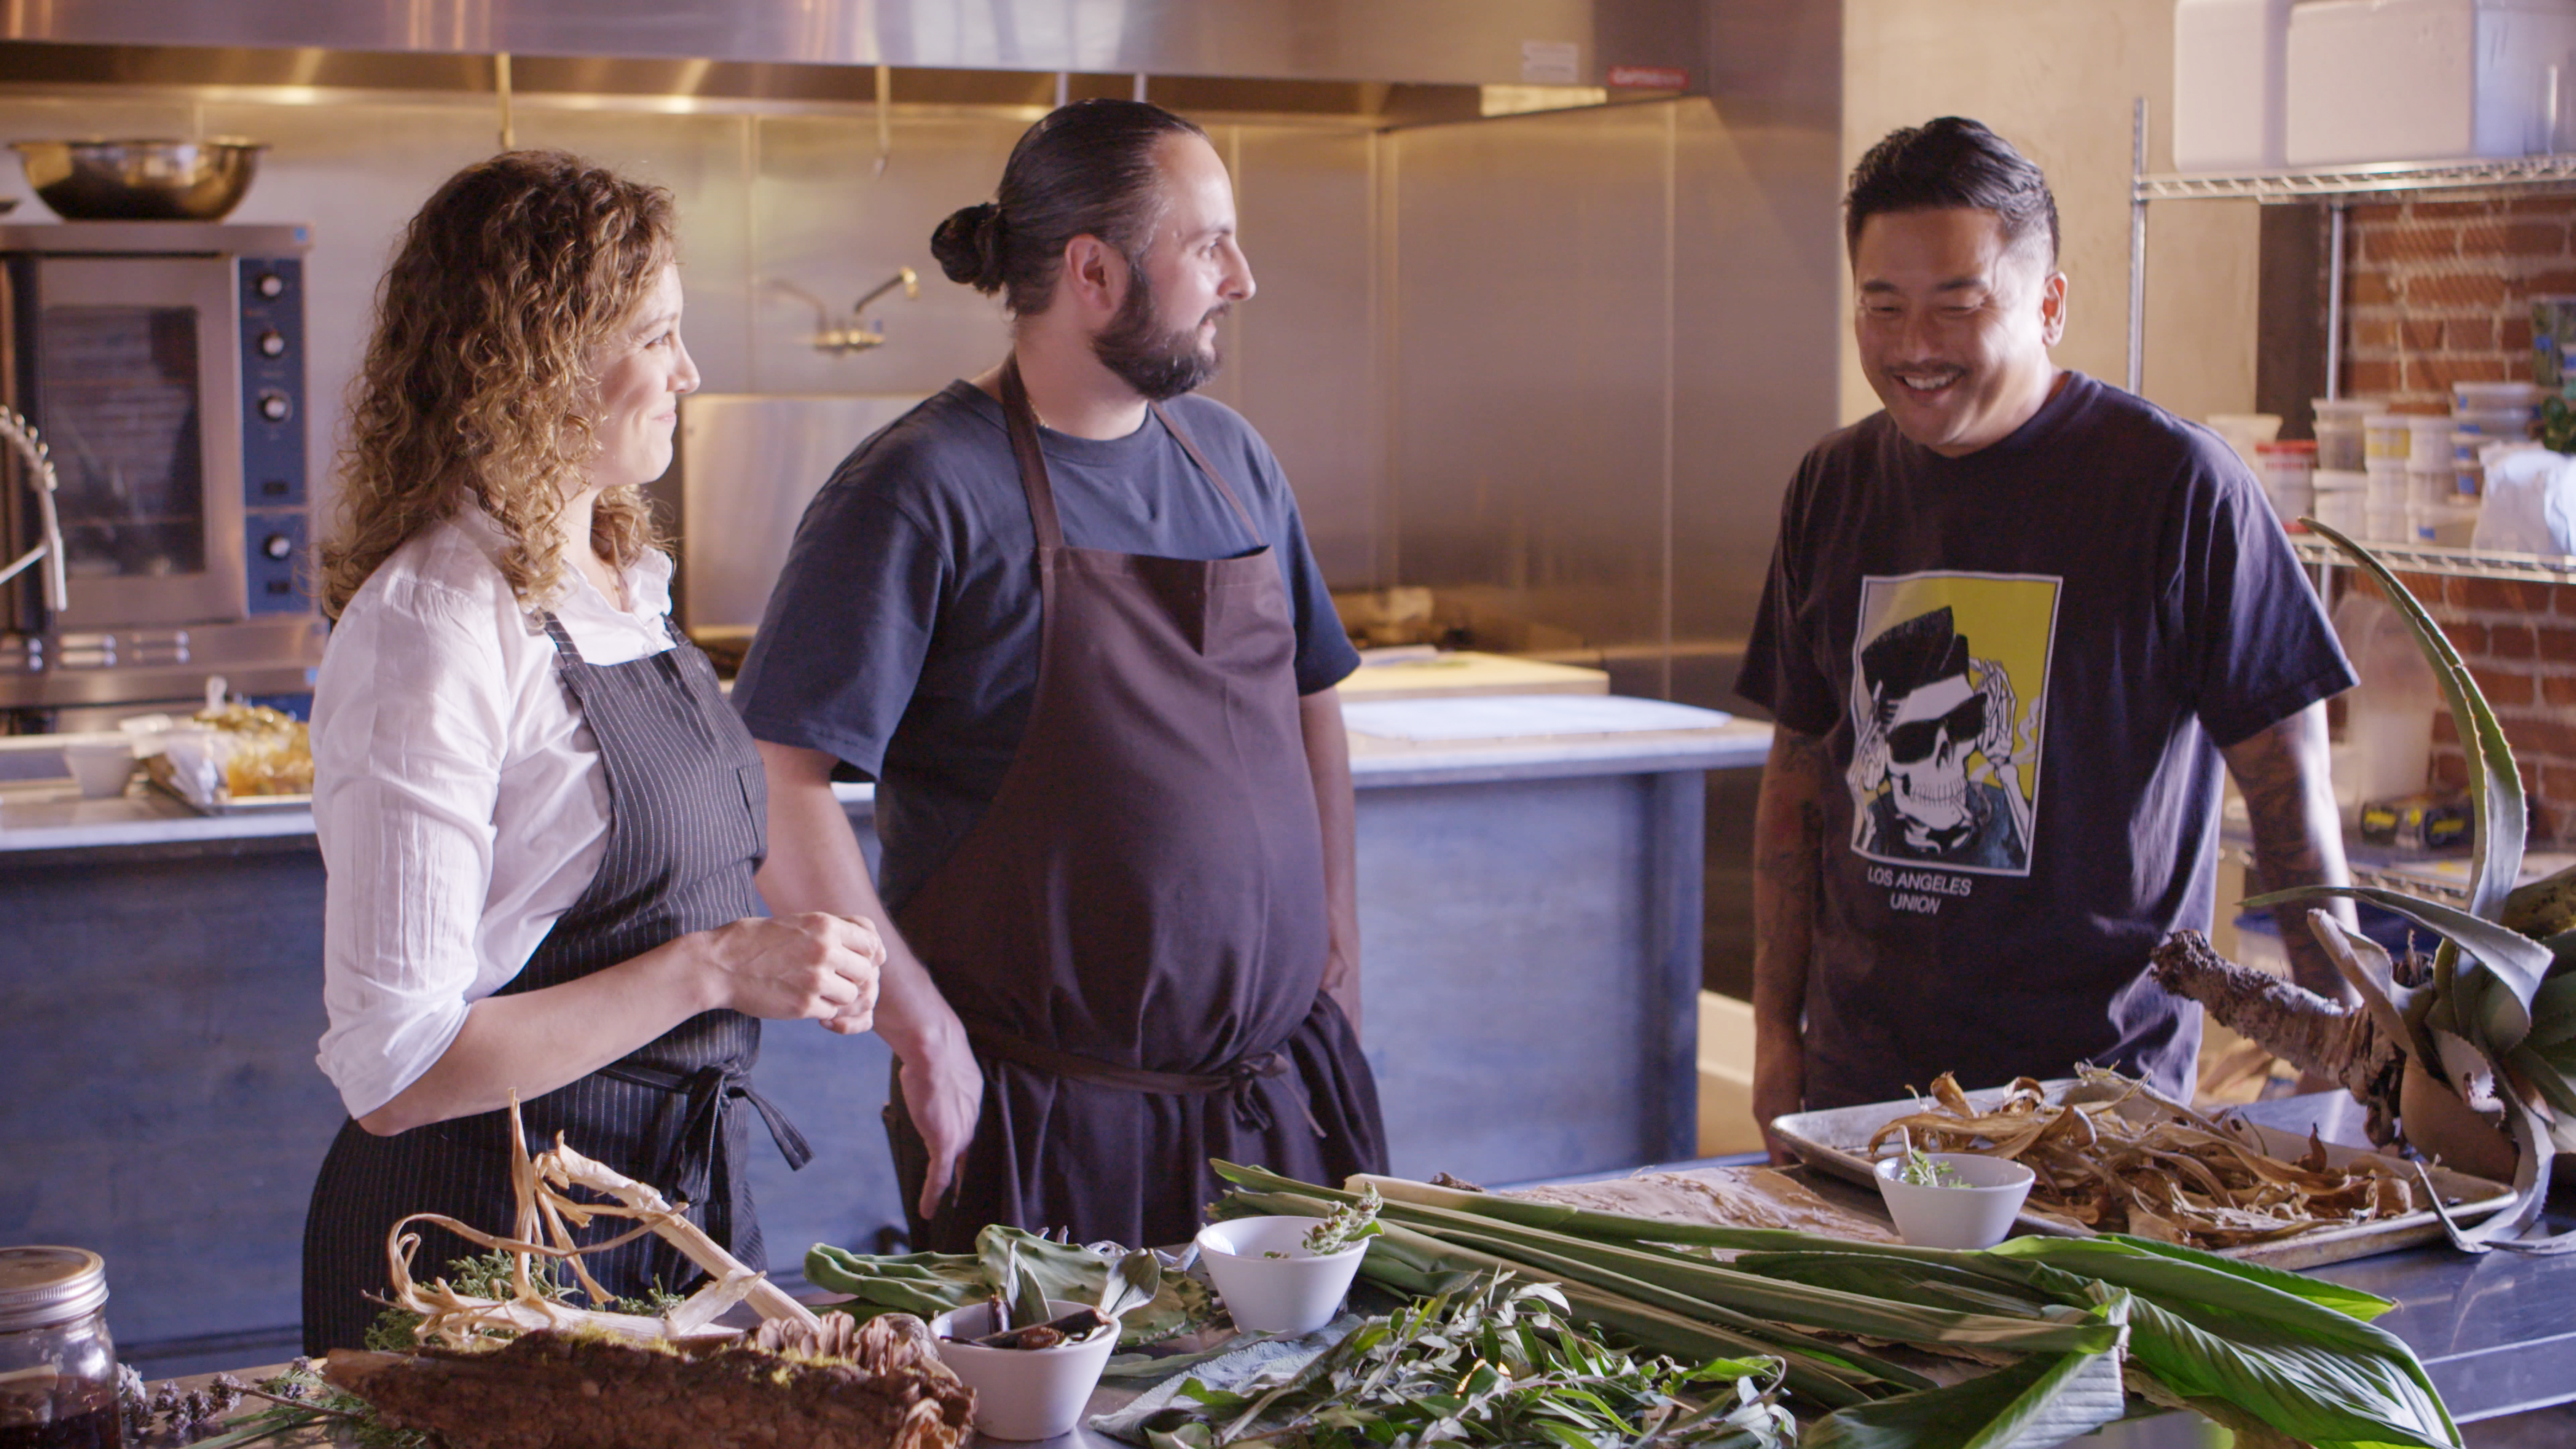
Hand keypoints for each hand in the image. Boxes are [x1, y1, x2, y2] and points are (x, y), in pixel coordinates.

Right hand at [698, 912, 882, 1026]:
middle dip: (854, 979)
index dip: (870, 956)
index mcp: (824, 925)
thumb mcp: (798, 922)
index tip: (859, 963)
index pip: (872, 943)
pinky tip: (804, 1001)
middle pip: (866, 972)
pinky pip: (831, 1012)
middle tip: (837, 981)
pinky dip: (823, 1010)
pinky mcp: (803, 1005)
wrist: (719, 965)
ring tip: (818, 991)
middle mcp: (824, 950)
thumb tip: (876, 948)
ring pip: (851, 995)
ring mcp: (815, 980)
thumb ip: (834, 930)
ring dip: (839, 997)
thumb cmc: (756, 941)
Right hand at [899, 1028, 984, 1220]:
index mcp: (973, 1102)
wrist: (934, 1049)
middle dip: (967, 1172)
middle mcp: (972, 1120)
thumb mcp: (941, 1068)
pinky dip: (933, 1194)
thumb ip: (938, 1080)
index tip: (965, 1160)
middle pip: (971, 1153)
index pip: (972, 1131)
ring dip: (952, 1187)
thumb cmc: (933, 1049)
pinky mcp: (946, 1142)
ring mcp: (961, 1133)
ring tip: (948, 1205)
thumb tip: (922, 1075)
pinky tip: (928, 1211)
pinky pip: (940, 1176)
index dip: (968, 1148)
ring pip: (958, 1168)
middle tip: (965, 1192)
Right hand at [1752, 1026, 1805, 1165]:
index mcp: (1763, 1115)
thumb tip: (1783, 1154)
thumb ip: (1785, 1121)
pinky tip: (1810, 1124)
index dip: (1787, 1168)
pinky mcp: (1777, 1088)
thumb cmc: (1783, 1059)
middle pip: (1777, 1143)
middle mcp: (1763, 1110)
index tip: (1805, 1182)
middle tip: (1816, 1172)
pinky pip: (1787, 1114)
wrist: (1776, 1027)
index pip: (1773, 1153)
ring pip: (1782, 1129)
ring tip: (1815, 1153)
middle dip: (1791, 1158)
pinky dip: (1797, 1125)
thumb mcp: (1787, 1092)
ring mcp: (1769, 1098)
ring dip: (1795, 1142)